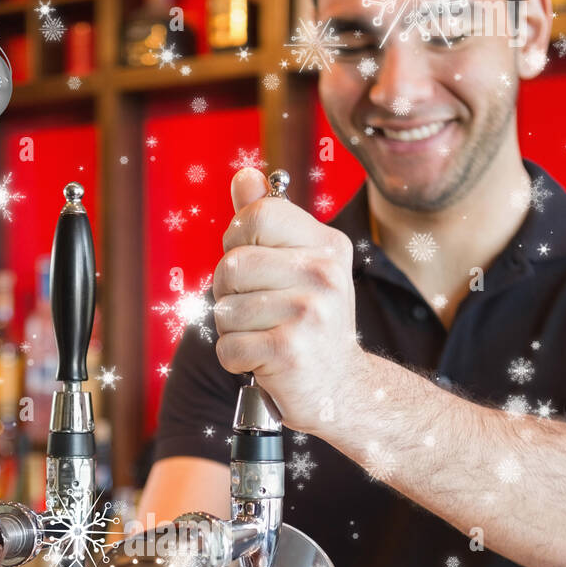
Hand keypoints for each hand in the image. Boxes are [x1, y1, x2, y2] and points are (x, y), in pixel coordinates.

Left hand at [212, 167, 362, 434]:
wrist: (342, 389)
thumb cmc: (312, 324)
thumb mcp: (300, 266)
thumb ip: (269, 222)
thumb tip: (245, 176)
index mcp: (327, 246)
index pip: (257, 215)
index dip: (238, 239)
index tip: (251, 264)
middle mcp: (324, 275)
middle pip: (231, 264)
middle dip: (228, 293)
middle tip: (257, 312)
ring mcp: (309, 313)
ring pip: (224, 310)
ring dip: (232, 331)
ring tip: (264, 336)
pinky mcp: (289, 351)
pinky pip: (228, 347)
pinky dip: (235, 361)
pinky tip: (263, 361)